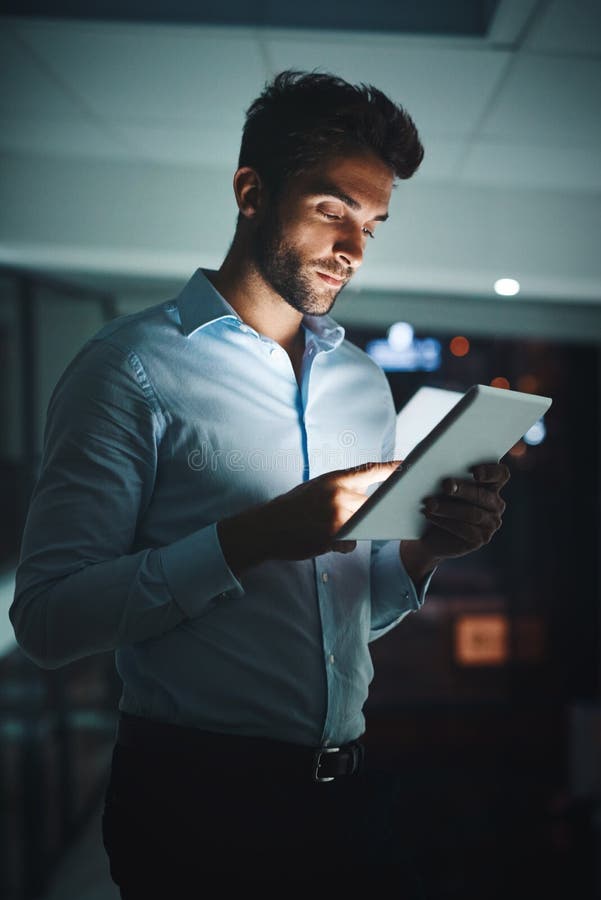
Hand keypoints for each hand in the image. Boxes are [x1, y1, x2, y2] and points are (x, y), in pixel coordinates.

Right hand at [218, 460, 400, 573]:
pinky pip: (351, 542)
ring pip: (363, 524)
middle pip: (372, 503)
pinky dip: (341, 544)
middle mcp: (340, 495)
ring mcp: (338, 517)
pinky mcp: (334, 537)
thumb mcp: (316, 487)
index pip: (370, 471)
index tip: (407, 466)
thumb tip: (364, 495)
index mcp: (335, 479)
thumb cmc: (292, 507)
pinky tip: (323, 541)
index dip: (391, 468)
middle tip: (352, 515)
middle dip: (367, 511)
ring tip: (326, 527)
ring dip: (351, 529)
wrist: (268, 526)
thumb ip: (340, 489)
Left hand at [418, 462, 509, 561]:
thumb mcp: (434, 483)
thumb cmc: (435, 499)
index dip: (491, 471)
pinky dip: (446, 522)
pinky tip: (430, 516)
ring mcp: (490, 524)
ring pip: (472, 514)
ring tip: (429, 504)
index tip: (475, 472)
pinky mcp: (479, 539)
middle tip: (446, 485)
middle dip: (463, 489)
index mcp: (490, 485)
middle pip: (483, 494)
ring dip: (449, 508)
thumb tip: (415, 464)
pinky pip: (465, 530)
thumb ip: (432, 470)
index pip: (501, 474)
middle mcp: (495, 504)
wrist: (428, 533)